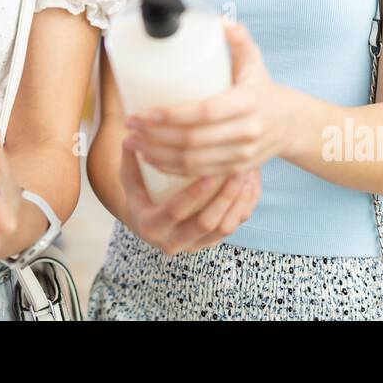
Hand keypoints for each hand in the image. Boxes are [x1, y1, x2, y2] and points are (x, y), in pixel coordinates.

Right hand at [119, 134, 259, 254]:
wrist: (149, 223)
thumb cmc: (140, 194)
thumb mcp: (130, 179)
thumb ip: (131, 159)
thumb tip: (130, 136)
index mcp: (151, 226)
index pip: (176, 211)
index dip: (194, 193)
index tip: (211, 170)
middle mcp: (174, 242)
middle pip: (207, 223)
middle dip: (225, 196)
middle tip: (238, 170)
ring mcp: (196, 245)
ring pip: (226, 227)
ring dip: (240, 199)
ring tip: (248, 171)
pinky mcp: (213, 242)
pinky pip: (236, 224)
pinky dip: (247, 202)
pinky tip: (251, 179)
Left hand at [124, 20, 294, 177]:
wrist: (288, 122)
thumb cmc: (260, 85)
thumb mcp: (253, 58)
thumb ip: (237, 37)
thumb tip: (216, 19)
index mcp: (248, 101)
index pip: (206, 112)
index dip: (175, 115)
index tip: (147, 112)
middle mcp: (246, 131)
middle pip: (193, 140)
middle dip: (156, 136)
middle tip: (130, 124)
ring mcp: (241, 154)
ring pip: (192, 162)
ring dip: (157, 154)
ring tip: (131, 142)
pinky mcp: (235, 170)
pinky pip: (198, 174)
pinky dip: (171, 169)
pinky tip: (150, 159)